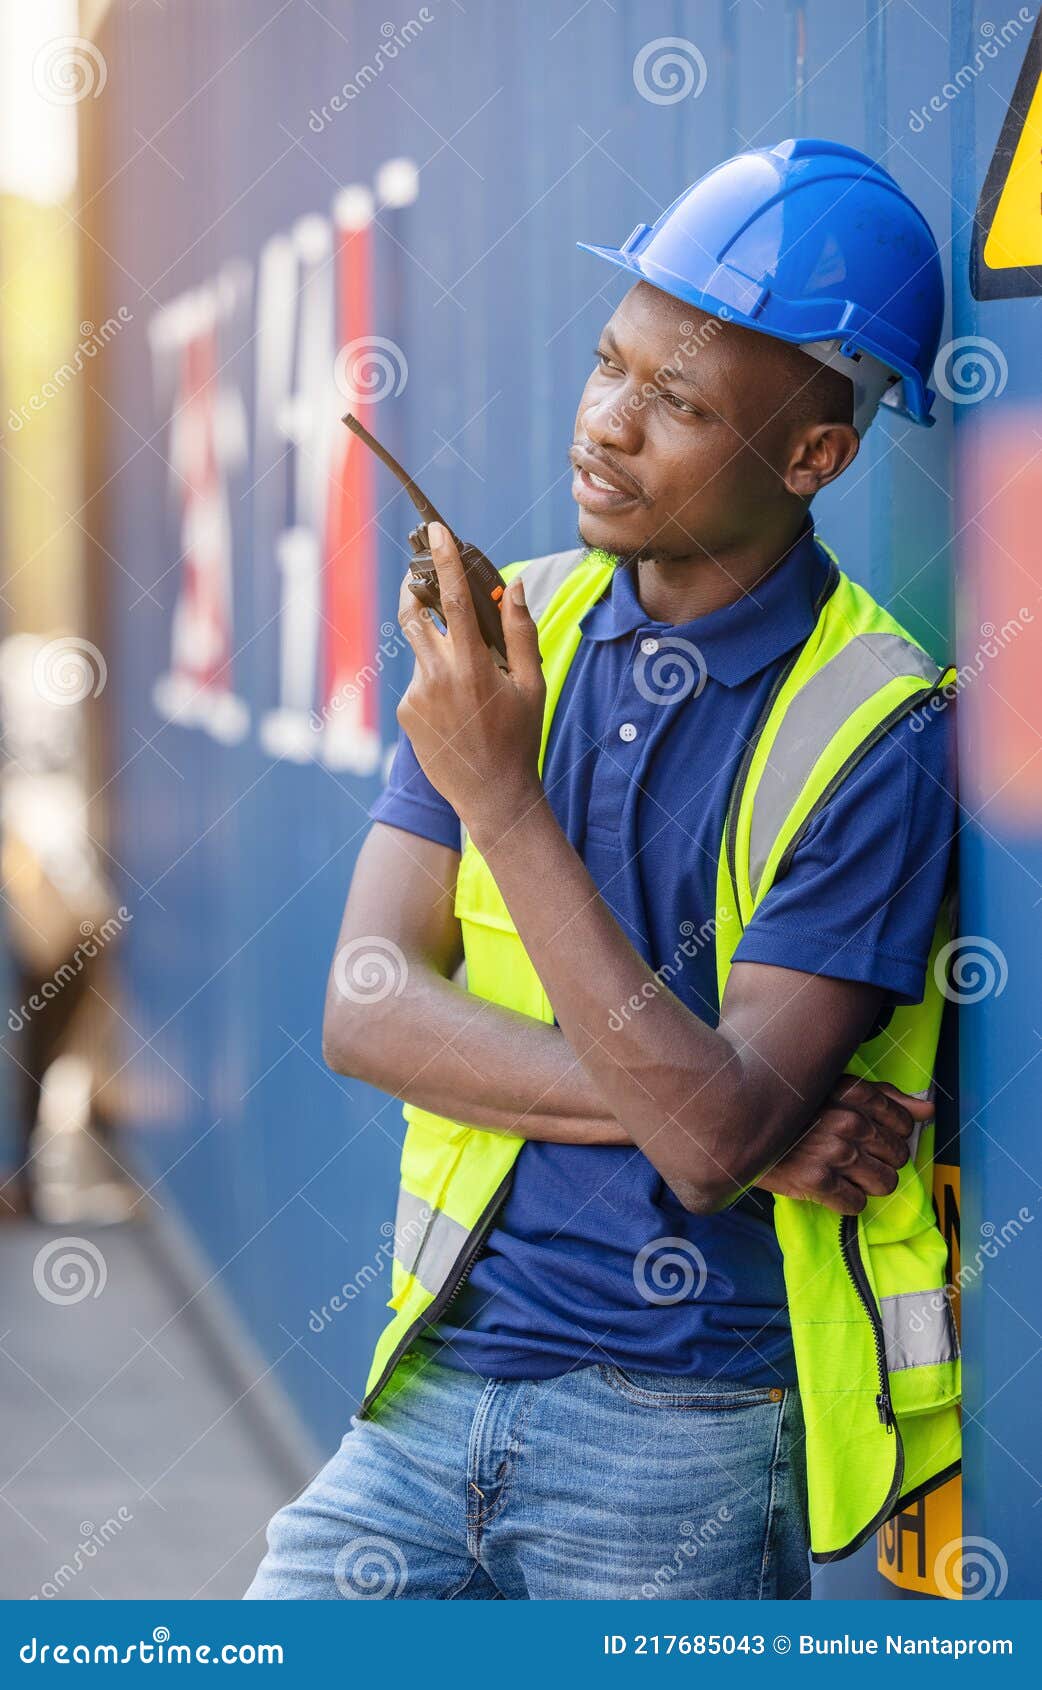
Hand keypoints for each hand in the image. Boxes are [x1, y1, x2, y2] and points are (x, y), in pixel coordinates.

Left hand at [396, 523, 546, 841]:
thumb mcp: (532, 685)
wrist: (492, 795)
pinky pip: (418, 682)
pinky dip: (435, 683)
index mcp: (473, 666)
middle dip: (415, 590)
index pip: (454, 600)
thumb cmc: (519, 738)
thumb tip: (515, 585)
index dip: (445, 561)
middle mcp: (438, 676)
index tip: (437, 531)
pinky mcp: (405, 713)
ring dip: (437, 649)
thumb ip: (521, 632)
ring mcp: (416, 696)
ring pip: (420, 652)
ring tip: (466, 683)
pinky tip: (456, 714)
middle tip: (422, 578)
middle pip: (415, 615)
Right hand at [757, 1074, 933, 1214]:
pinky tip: (832, 1188)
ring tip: (848, 1174)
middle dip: (883, 1160)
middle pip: (898, 1155)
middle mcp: (848, 1120)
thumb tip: (928, 1109)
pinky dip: (848, 1201)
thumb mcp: (835, 1088)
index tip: (876, 1138)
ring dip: (870, 1183)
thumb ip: (885, 1097)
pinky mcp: (816, 1180)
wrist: (736, 1125)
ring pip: (884, 1183)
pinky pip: (856, 1204)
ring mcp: (833, 1151)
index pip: (902, 1121)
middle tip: (857, 1157)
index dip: (894, 1134)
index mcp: (853, 1092)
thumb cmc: (790, 1107)